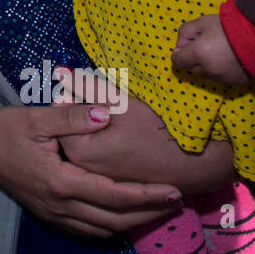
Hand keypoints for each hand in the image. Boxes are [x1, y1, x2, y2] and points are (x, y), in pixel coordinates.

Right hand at [0, 104, 181, 238]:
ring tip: (155, 208)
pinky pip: (86, 230)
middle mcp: (60, 204)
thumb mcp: (35, 116)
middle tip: (175, 201)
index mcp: (61, 181)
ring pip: (103, 228)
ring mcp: (54, 213)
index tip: (173, 190)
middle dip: (148, 212)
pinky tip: (120, 215)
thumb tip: (104, 114)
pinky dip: (109, 225)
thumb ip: (71, 117)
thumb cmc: (4, 131)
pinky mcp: (49, 213)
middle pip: (114, 219)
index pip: (114, 195)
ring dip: (131, 221)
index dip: (147, 196)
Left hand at [54, 67, 236, 193]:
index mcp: (78, 151)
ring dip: (94, 125)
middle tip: (108, 104)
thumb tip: (60, 72)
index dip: (75, 97)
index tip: (94, 92)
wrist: (194, 165)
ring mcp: (97, 178)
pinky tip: (125, 134)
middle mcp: (82, 170)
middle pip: (71, 129)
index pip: (60, 114)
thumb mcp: (120, 103)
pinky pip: (99, 154)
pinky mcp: (112, 181)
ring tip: (119, 118)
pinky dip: (105, 140)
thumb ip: (87, 86)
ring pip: (85, 140)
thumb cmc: (158, 132)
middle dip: (83, 111)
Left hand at [172, 15, 248, 84]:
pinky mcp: (235, 81)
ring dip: (207, 66)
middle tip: (206, 44)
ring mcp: (223, 77)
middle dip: (194, 58)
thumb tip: (179, 46)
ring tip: (219, 51)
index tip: (186, 46)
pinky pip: (221, 78)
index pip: (178, 60)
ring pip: (206, 74)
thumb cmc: (230, 26)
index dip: (180, 52)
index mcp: (199, 54)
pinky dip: (221, 71)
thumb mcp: (203, 22)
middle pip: (192, 68)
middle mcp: (209, 69)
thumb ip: (185, 32)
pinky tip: (229, 59)